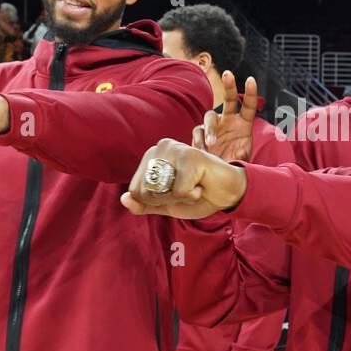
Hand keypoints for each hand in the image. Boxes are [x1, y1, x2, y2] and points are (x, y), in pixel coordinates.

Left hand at [120, 139, 247, 218]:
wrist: (227, 194)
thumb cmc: (197, 195)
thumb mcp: (166, 204)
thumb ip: (144, 204)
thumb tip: (123, 199)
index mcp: (152, 156)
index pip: (135, 190)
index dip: (155, 200)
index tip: (175, 192)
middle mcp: (160, 147)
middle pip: (145, 191)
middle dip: (167, 199)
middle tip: (186, 190)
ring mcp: (176, 149)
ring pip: (160, 190)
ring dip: (179, 198)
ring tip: (194, 186)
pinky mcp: (191, 156)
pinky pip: (180, 191)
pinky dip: (192, 195)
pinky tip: (202, 185)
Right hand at [194, 72, 258, 161]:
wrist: (217, 174)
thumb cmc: (233, 163)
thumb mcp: (242, 161)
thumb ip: (242, 156)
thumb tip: (239, 152)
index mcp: (244, 124)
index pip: (248, 105)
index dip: (250, 92)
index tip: (250, 80)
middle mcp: (228, 120)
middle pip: (228, 99)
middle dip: (229, 85)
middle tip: (228, 74)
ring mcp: (214, 126)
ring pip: (209, 116)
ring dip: (211, 128)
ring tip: (212, 144)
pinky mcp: (201, 134)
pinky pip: (198, 131)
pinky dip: (199, 140)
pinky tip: (203, 151)